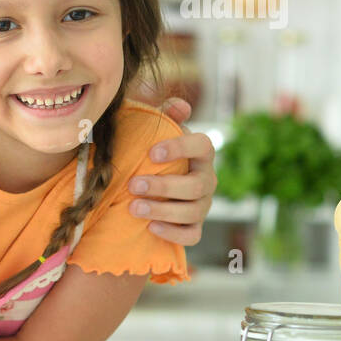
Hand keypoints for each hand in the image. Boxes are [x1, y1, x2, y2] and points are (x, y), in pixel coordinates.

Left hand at [130, 97, 216, 245]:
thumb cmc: (156, 153)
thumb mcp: (160, 130)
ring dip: (162, 210)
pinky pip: (191, 235)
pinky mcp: (194, 227)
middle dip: (163, 186)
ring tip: (133, 208)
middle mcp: (207, 180)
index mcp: (202, 154)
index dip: (180, 148)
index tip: (152, 152)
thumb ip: (168, 115)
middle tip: (133, 184)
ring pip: (191, 212)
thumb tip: (179, 106)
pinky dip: (173, 233)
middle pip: (195, 186)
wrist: (155, 185)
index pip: (203, 146)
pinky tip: (150, 227)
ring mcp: (203, 206)